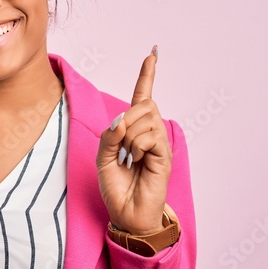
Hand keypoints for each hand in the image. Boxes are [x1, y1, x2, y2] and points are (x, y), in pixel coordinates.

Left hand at [96, 47, 171, 234]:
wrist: (127, 214)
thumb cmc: (116, 187)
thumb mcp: (103, 158)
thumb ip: (108, 136)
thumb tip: (122, 119)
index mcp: (135, 130)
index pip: (142, 97)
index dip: (147, 76)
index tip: (152, 55)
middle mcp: (151, 132)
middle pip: (144, 104)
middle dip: (127, 121)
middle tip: (123, 149)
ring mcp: (159, 143)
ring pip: (145, 119)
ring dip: (129, 138)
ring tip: (130, 159)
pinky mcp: (164, 155)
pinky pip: (149, 136)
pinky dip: (137, 146)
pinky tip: (137, 161)